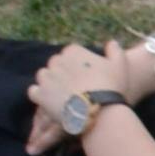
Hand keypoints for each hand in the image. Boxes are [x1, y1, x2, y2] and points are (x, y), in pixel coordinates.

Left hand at [21, 41, 146, 155]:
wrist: (101, 113)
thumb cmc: (111, 89)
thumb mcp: (120, 65)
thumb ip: (115, 50)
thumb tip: (111, 42)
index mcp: (73, 51)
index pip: (69, 54)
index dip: (77, 66)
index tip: (84, 77)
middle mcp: (56, 60)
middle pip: (55, 65)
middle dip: (62, 74)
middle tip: (74, 88)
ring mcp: (47, 77)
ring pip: (44, 77)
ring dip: (50, 84)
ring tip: (62, 96)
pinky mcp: (40, 94)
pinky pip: (34, 91)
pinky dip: (40, 96)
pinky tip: (51, 102)